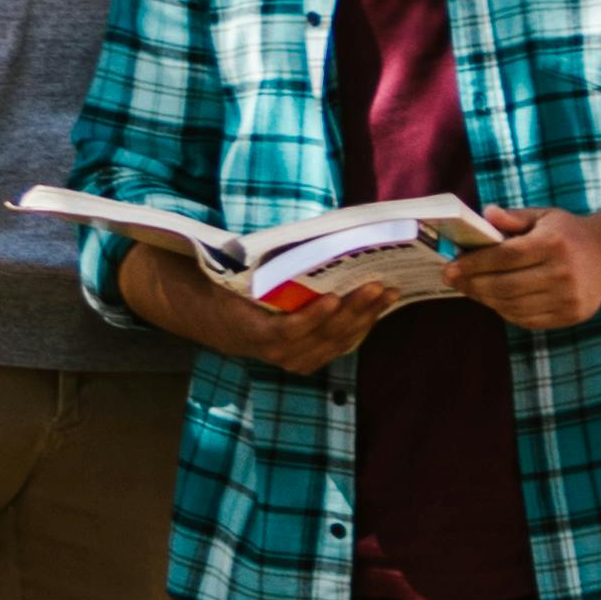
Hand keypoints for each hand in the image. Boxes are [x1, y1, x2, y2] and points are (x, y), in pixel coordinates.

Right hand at [126, 231, 382, 376]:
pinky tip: (379, 308)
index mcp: (251, 331)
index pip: (285, 332)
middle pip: (321, 336)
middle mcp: (276, 353)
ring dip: (364, 319)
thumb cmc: (221, 286)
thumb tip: (249, 241)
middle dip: (352, 311)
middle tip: (376, 285)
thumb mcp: (223, 272)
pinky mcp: (307, 356)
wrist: (213, 319)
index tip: (332, 297)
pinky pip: (337, 345)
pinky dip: (360, 327)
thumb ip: (239, 262)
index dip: (311, 319)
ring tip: (387, 292)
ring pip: (335, 343)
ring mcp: (294, 358)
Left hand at [444, 206, 600, 337]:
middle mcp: (561, 272)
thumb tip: (485, 215)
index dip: (474, 264)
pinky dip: (506, 311)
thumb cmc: (569, 233)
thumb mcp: (544, 216)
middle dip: (473, 284)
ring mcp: (567, 297)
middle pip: (505, 286)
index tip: (450, 267)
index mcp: (553, 243)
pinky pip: (528, 319)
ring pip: (513, 306)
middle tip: (452, 280)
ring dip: (486, 299)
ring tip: (470, 289)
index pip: (505, 257)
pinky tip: (494, 300)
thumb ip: (513, 217)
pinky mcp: (570, 315)